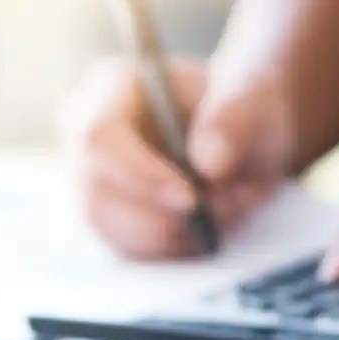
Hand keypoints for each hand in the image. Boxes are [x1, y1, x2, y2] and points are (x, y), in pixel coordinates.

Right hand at [64, 58, 289, 259]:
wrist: (241, 130)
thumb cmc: (240, 104)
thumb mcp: (253, 95)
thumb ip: (234, 117)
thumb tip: (209, 162)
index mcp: (112, 90)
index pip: (99, 139)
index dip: (139, 175)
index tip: (191, 199)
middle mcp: (85, 137)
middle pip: (96, 196)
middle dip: (162, 218)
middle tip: (218, 214)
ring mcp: (90, 183)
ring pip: (112, 230)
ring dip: (173, 235)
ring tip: (223, 211)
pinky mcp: (107, 219)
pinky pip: (128, 249)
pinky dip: (172, 248)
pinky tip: (205, 226)